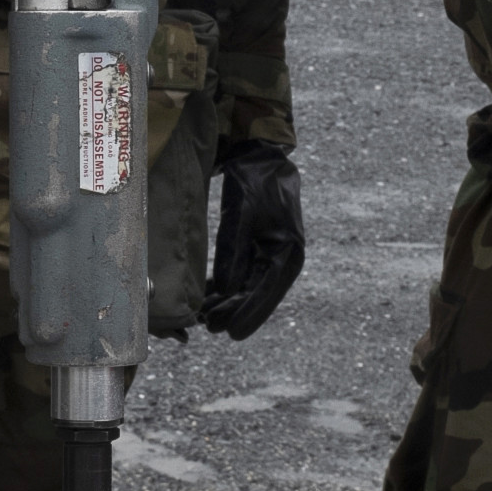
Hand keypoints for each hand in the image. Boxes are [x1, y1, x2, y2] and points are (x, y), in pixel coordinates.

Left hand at [201, 142, 304, 340]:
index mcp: (288, 251)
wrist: (262, 157)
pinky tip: (208, 294)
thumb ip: (233, 252)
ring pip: (249, 286)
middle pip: (257, 294)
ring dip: (228, 301)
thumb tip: (224, 290)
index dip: (247, 314)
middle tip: (208, 327)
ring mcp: (274, 254)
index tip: (230, 333)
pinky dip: (227, 284)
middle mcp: (285, 257)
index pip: (266, 292)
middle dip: (233, 312)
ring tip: (203, 315)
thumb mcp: (241, 214)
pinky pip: (245, 274)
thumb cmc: (254, 182)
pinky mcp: (261, 248)